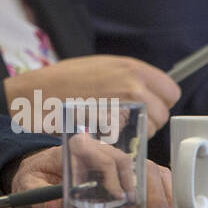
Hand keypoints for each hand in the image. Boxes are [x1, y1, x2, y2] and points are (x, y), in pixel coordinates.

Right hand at [4, 55, 180, 135]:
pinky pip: (129, 141)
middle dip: (148, 119)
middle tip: (124, 116)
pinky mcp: (112, 130)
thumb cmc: (64, 80)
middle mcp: (133, 87)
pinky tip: (102, 131)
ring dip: (135, 131)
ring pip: (148, 130)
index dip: (160, 100)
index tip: (148, 105)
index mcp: (133, 69)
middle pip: (162, 114)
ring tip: (109, 122)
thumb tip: (149, 88)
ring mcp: (124, 110)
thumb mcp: (101, 66)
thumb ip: (128, 76)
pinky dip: (120, 141)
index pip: (171, 91)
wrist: (37, 94)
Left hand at [8, 145, 173, 207]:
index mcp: (77, 148)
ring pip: (147, 167)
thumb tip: (55, 204)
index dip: (114, 176)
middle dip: (147, 192)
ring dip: (162, 194)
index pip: (104, 155)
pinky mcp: (125, 170)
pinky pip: (152, 174)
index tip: (121, 196)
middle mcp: (100, 149)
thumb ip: (38, 194)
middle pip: (131, 163)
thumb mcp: (28, 183)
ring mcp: (115, 158)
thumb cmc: (36, 174)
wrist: (39, 167)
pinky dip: (165, 191)